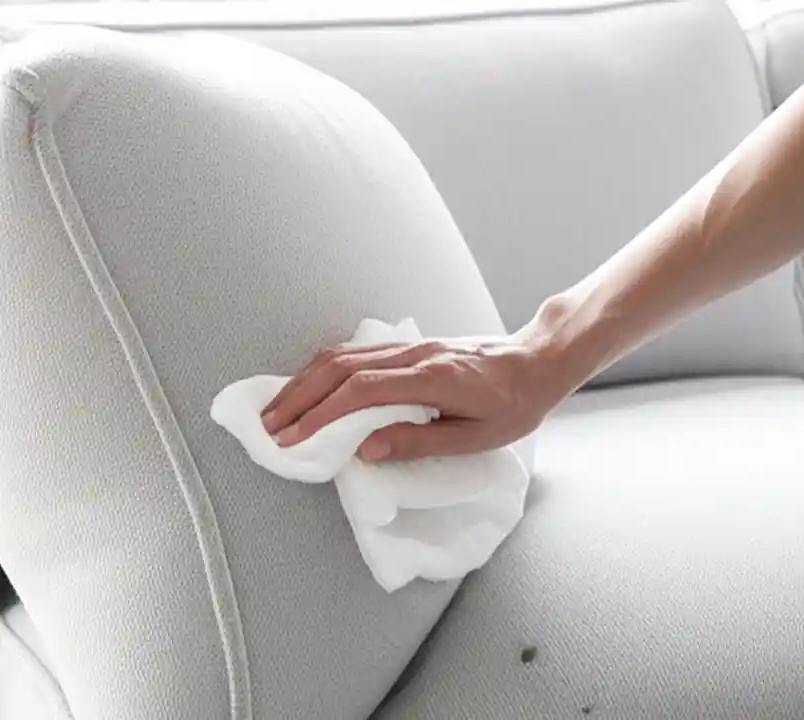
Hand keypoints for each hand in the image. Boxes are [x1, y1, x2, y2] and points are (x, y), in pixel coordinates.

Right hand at [259, 330, 569, 461]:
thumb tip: (366, 450)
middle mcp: (412, 355)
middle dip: (298, 397)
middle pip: (339, 369)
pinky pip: (355, 352)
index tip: (292, 438)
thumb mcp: (476, 436)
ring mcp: (408, 345)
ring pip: (342, 356)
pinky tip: (307, 386)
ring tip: (277, 408)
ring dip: (304, 381)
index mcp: (430, 379)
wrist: (536, 361)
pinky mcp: (407, 345)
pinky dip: (323, 369)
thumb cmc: (513, 405)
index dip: (320, 415)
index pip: (359, 392)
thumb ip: (420, 441)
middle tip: (268, 426)